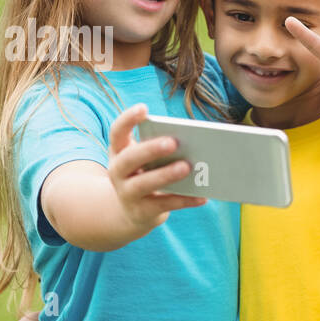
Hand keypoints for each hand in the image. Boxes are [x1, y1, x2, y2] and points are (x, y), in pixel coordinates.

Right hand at [108, 104, 205, 232]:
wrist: (133, 211)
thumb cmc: (146, 175)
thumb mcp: (147, 161)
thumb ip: (163, 151)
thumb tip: (195, 145)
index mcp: (119, 152)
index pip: (117, 132)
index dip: (128, 119)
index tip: (144, 108)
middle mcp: (117, 172)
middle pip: (129, 158)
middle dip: (150, 149)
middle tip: (173, 142)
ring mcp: (127, 193)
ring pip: (144, 184)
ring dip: (166, 175)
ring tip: (187, 166)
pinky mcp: (141, 212)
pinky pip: (164, 205)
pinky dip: (184, 200)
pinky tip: (203, 197)